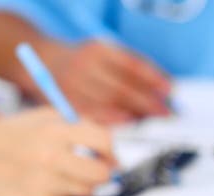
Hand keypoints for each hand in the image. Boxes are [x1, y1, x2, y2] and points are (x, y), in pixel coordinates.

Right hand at [0, 108, 115, 195]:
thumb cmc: (8, 137)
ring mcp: (44, 182)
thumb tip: (108, 143)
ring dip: (83, 183)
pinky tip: (44, 182)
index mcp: (54, 130)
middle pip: (102, 173)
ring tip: (66, 173)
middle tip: (100, 170)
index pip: (103, 141)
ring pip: (87, 190)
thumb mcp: (40, 118)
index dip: (111, 149)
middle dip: (106, 172)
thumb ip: (75, 125)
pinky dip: (62, 192)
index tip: (109, 154)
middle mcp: (51, 157)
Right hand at [35, 41, 171, 123]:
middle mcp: (84, 66)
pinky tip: (129, 128)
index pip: (132, 64)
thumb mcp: (104, 53)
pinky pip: (94, 118)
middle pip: (123, 88)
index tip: (171, 90)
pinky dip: (114, 125)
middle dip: (148, 103)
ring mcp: (73, 86)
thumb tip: (163, 92)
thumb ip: (129, 70)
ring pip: (109, 105)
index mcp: (98, 50)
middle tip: (167, 114)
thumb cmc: (84, 62)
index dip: (154, 78)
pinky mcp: (65, 105)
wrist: (42, 61)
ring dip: (135, 117)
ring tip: (153, 124)